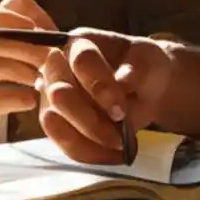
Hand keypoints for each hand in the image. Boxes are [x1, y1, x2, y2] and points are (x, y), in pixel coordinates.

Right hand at [0, 0, 56, 148]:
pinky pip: (6, 96)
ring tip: (43, 80)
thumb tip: (37, 24)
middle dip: (34, 49)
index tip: (42, 34)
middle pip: (3, 41)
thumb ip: (18, 28)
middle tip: (55, 59)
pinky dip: (24, 98)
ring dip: (32, 74)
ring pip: (6, 68)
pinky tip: (31, 100)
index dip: (22, 23)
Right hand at [38, 29, 170, 163]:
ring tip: (120, 147)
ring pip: (55, 121)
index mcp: (80, 43)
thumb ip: (137, 70)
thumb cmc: (143, 66)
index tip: (121, 111)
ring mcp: (50, 95)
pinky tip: (112, 156)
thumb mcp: (149, 62)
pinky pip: (62, 142)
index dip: (100, 87)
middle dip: (91, 121)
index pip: (82, 61)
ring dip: (89, 139)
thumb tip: (122, 82)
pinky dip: (88, 153)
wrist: (145, 86)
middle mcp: (57, 66)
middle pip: (60, 94)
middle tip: (120, 136)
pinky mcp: (55, 120)